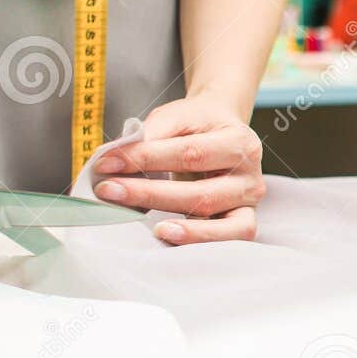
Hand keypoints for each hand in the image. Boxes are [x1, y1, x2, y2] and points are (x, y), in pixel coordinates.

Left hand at [91, 93, 264, 245]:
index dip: (145, 159)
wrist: (219, 129)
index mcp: (239, 141)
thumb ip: (150, 134)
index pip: (190, 154)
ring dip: (183, 230)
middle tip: (109, 191)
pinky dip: (199, 241)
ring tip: (152, 228)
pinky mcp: (243, 223)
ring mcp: (249, 204)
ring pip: (222, 225)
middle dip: (151, 196)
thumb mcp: (176, 116)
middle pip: (202, 194)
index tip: (105, 163)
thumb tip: (113, 159)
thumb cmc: (197, 125)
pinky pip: (228, 240)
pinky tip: (169, 236)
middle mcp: (251, 175)